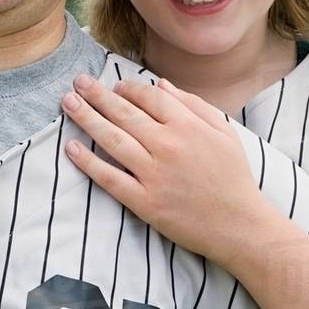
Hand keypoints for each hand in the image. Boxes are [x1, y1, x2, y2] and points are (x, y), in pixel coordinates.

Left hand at [61, 75, 263, 266]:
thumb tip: (162, 84)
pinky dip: (89, 162)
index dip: (127, 88)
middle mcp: (168, 146)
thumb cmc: (234, 177)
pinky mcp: (145, 202)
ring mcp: (154, 175)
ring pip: (112, 140)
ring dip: (86, 118)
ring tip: (68, 103)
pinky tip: (72, 148)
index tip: (114, 86)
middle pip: (124, 113)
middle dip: (96, 94)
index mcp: (188, 126)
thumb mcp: (224, 132)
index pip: (149, 97)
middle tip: (77, 82)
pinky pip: (111, 178)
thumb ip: (194, 105)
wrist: (240, 226)